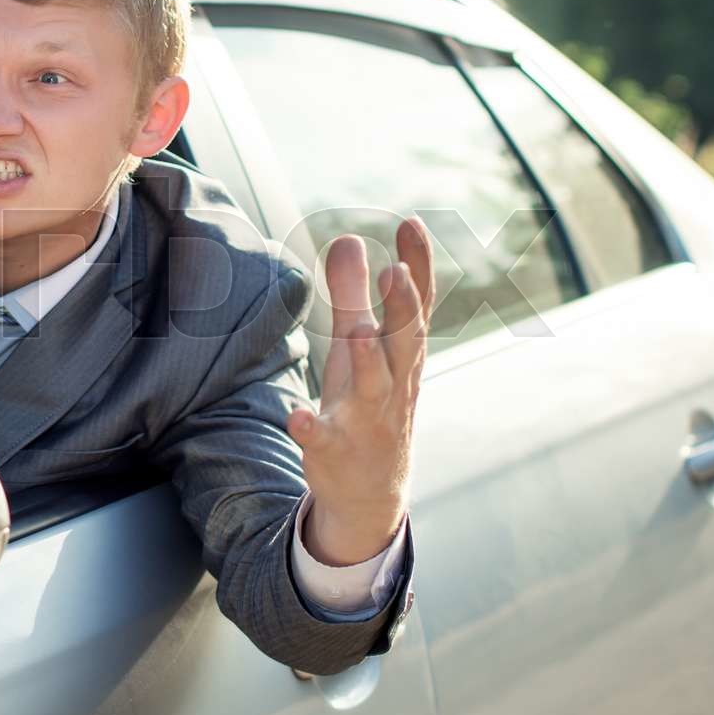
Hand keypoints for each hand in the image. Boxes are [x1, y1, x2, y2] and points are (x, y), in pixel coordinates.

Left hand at [286, 216, 434, 565]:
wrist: (370, 491)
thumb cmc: (367, 404)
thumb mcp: (358, 347)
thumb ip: (351, 293)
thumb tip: (349, 236)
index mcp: (399, 354)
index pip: (415, 305)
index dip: (417, 265)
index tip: (412, 223)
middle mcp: (392, 383)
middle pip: (405, 342)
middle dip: (403, 308)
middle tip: (396, 272)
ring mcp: (367, 418)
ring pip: (375, 388)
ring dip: (369, 361)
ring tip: (358, 332)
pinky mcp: (336, 451)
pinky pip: (324, 440)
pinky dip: (311, 429)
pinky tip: (296, 417)